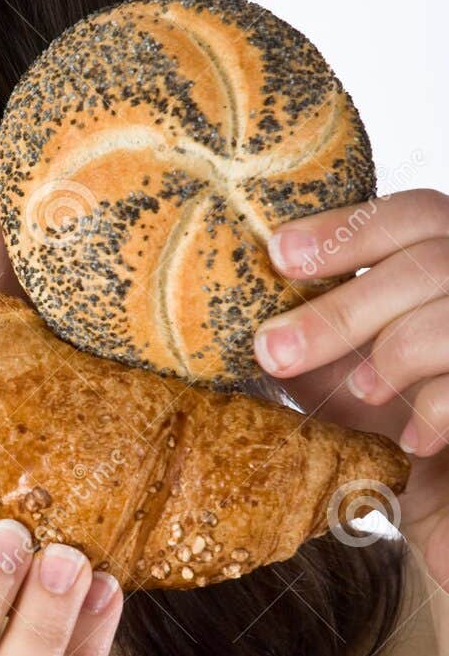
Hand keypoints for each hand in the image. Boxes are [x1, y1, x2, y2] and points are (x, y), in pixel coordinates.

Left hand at [252, 187, 448, 590]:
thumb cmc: (396, 417)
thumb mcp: (341, 369)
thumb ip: (305, 337)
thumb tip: (227, 318)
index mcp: (440, 260)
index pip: (412, 214)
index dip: (348, 228)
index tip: (277, 255)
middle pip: (425, 263)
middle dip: (340, 309)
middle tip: (272, 350)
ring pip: (445, 320)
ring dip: (390, 354)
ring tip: (359, 393)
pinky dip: (434, 408)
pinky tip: (410, 441)